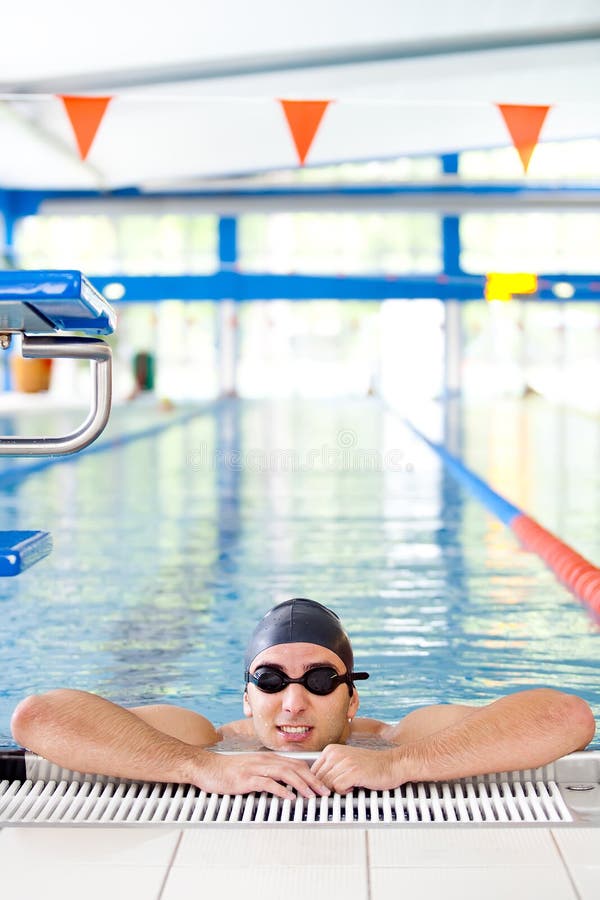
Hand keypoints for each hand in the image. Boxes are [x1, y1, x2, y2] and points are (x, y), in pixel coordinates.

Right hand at [194, 751, 330, 799]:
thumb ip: (267, 774)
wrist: (207, 767)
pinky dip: (281, 790)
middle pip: (295, 767)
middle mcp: (265, 761)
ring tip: (312, 795)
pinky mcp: (246, 778)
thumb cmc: (228, 770)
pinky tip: (289, 797)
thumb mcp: (251, 769)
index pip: (296, 764)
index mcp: (268, 759)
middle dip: (312, 780)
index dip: (312, 774)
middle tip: (324, 792)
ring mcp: (256, 768)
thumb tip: (285, 784)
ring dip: (301, 784)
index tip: (322, 785)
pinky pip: (267, 783)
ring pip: (285, 773)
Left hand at [311, 745, 400, 792]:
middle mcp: (336, 754)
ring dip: (337, 790)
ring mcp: (344, 762)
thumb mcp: (347, 761)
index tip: (324, 789)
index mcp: (332, 750)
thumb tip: (316, 784)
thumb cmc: (372, 765)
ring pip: (327, 785)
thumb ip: (331, 769)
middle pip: (318, 779)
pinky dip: (344, 792)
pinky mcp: (353, 772)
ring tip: (349, 786)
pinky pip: (338, 788)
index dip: (317, 783)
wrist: (393, 764)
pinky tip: (354, 787)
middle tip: (338, 791)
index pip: (313, 771)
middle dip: (325, 789)